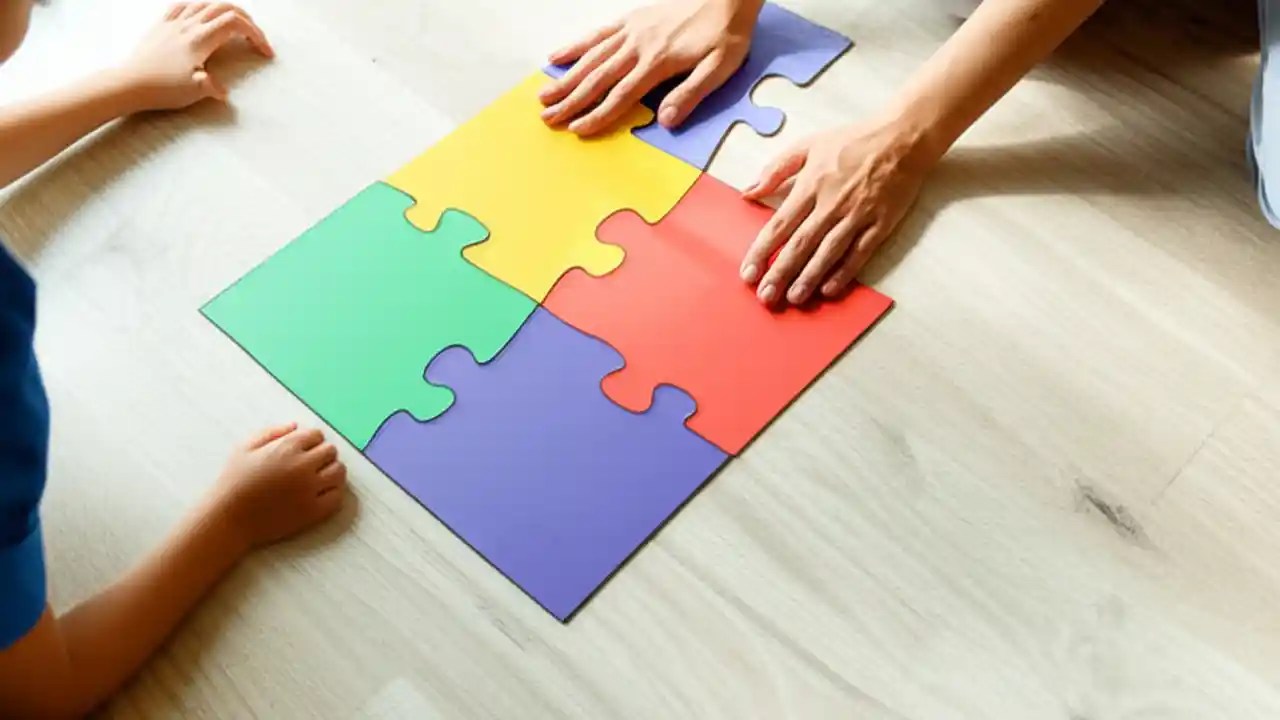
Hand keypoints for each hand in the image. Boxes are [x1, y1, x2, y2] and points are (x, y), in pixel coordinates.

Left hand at [117, 2, 273, 111]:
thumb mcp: (194, 91)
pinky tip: (202, 13)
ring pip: (206, 4)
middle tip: (255, 37)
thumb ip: (214, 86)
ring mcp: (174, 23)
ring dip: (226, 10)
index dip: (256, 35)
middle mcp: (189, 26)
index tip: (265, 52)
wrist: (129, 83)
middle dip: (247, 20)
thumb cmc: (162, 88)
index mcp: (200, 39)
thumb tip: (224, 90)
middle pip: (224, 8)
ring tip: (235, 24)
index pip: (236, 25)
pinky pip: (183, 6)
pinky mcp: (162, 26)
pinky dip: (199, 6)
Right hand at [208, 423, 346, 549]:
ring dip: (331, 472)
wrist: (228, 519)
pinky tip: (320, 494)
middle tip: (309, 465)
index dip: (310, 441)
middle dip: (322, 455)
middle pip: (331, 451)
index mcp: (287, 447)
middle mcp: (303, 465)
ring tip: (318, 479)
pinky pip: (337, 497)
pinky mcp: (313, 511)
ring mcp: (310, 489)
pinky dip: (333, 493)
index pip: (317, 435)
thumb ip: (272, 432)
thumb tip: (296, 425)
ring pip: (340, 472)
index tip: (301, 451)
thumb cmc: (233, 482)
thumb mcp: (245, 448)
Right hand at [539, 0, 760, 135]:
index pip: (621, 95)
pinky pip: (598, 34)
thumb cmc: (726, 34)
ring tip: (544, 95)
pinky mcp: (631, 19)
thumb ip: (691, 93)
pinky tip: (556, 56)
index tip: (577, 130)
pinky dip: (576, 46)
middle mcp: (638, 46)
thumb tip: (665, 121)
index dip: (598, 115)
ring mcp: (631, 30)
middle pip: (598, 78)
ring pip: (591, 57)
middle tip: (547, 118)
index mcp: (658, 62)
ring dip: (566, 77)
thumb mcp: (719, 68)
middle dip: (571, 100)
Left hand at [740, 118, 934, 305]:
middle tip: (765, 296)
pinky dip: (844, 272)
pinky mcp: (880, 224)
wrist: (903, 137)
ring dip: (809, 277)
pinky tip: (829, 289)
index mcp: (810, 185)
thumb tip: (747, 193)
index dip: (761, 252)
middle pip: (800, 244)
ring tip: (793, 299)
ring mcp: (857, 215)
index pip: (779, 225)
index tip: (748, 273)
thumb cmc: (853, 140)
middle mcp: (831, 203)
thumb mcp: (808, 145)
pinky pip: (859, 253)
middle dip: (780, 273)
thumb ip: (775, 170)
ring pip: (828, 252)